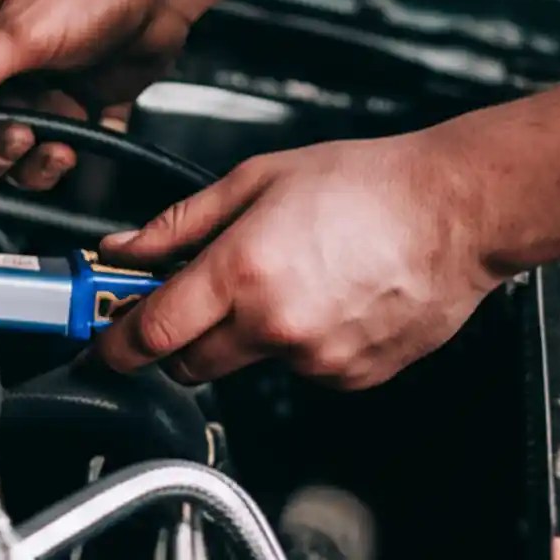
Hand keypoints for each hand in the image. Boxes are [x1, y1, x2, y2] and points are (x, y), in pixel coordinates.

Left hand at [92, 132, 505, 389]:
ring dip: (242, 336)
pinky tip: (322, 299)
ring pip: (244, 365)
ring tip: (284, 279)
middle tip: (190, 299)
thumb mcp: (254, 181)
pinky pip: (297, 370)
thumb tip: (124, 247)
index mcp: (242, 272)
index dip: (116, 344)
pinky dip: (294, 343)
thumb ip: (178, 223)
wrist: (456, 211)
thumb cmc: (366, 185)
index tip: (102, 343)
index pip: (152, 334)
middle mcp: (275, 325)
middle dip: (175, 340)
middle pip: (188, 364)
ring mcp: (315, 359)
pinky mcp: (349, 378)